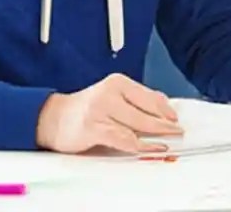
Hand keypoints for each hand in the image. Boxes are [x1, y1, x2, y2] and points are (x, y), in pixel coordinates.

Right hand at [35, 73, 182, 153]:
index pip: (150, 96)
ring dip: (155, 136)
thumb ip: (136, 100)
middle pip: (146, 112)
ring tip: (166, 142)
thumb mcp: (112, 95)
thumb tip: (165, 107)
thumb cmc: (86, 108)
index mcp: (118, 82)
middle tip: (177, 132)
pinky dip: (140, 145)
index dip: (166, 110)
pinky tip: (149, 147)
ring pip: (137, 125)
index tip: (175, 118)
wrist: (52, 118)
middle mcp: (110, 93)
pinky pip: (123, 139)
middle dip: (165, 124)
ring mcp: (101, 110)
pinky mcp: (93, 128)